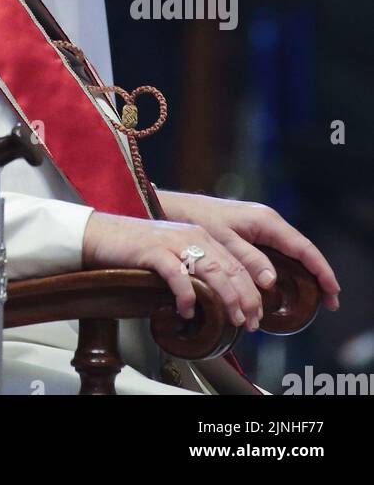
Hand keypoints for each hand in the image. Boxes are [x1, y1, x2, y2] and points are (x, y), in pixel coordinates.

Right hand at [82, 210, 265, 329]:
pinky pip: (177, 274)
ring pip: (211, 270)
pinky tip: (187, 311)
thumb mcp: (175, 254)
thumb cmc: (137, 250)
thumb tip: (218, 302)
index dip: (251, 291)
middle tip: (249, 323)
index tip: (257, 315)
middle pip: (230, 268)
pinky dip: (187, 295)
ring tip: (230, 318)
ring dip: (225, 298)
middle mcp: (192, 235)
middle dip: (245, 298)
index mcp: (201, 235)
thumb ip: (196, 269)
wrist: (101, 234)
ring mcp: (173, 241)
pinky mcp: (153, 250)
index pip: (236, 264)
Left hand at [154, 190, 339, 313]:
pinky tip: (289, 287)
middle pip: (301, 251)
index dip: (321, 270)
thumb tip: (272, 281)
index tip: (333, 291)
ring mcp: (260, 227)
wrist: (176, 207)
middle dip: (317, 276)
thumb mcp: (223, 242)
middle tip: (329, 303)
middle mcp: (267, 222)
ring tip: (314, 300)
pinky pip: (277, 253)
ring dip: (302, 275)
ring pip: (290, 253)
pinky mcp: (251, 233)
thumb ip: (248, 260)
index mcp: (266, 221)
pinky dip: (287, 270)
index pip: (303, 248)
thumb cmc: (198, 220)